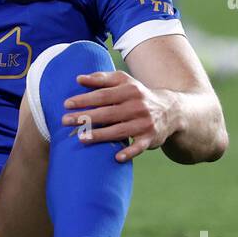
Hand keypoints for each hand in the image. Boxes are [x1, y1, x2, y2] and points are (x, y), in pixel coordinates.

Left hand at [59, 70, 182, 162]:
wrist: (171, 110)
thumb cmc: (138, 95)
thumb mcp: (124, 81)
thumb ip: (101, 78)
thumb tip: (78, 78)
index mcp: (129, 90)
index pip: (103, 95)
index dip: (84, 99)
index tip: (66, 104)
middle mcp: (137, 106)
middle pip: (108, 113)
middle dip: (86, 117)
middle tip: (65, 121)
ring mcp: (144, 123)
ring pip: (120, 130)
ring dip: (100, 135)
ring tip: (81, 138)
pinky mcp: (150, 138)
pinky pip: (139, 147)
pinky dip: (130, 152)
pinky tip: (117, 157)